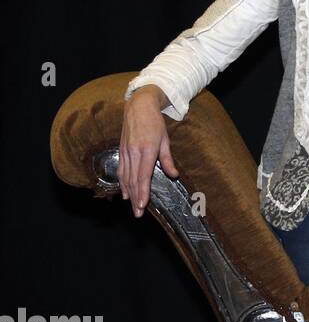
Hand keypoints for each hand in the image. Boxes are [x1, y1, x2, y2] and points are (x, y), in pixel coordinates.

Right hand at [118, 87, 178, 216]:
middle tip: (138, 213)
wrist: (138, 107)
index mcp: (147, 150)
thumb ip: (168, 159)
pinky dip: (122, 182)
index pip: (144, 176)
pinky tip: (125, 192)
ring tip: (133, 207)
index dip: (143, 192)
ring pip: (126, 177)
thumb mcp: (166, 139)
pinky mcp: (121, 150)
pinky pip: (121, 169)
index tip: (142, 205)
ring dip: (129, 193)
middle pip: (134, 180)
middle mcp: (134, 152)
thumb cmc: (155, 123)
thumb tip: (174, 175)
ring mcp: (126, 151)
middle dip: (136, 198)